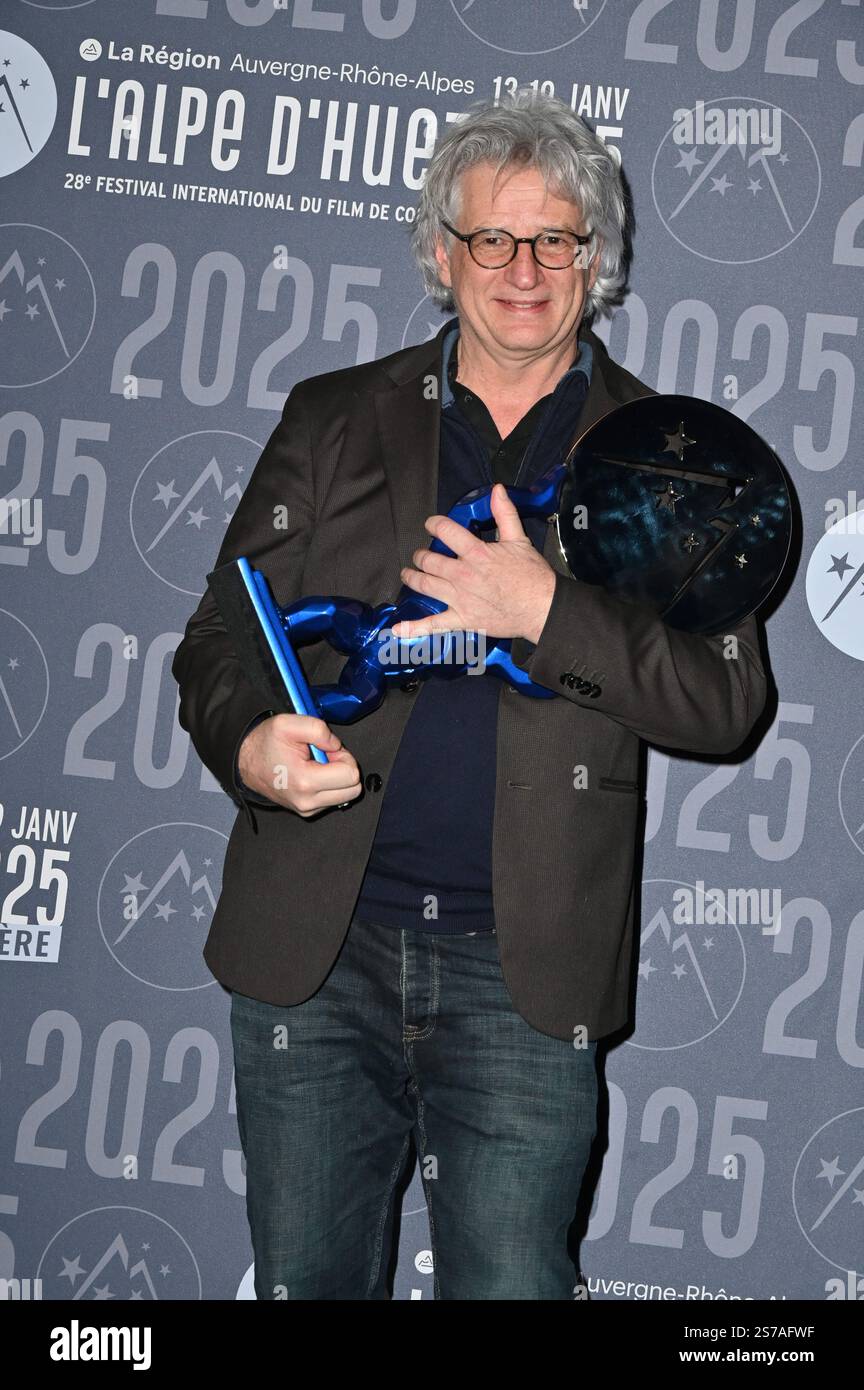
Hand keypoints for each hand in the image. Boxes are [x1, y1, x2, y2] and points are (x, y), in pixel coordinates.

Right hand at [237, 714, 361, 817]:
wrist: (245, 762)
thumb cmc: (265, 744)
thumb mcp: (288, 723)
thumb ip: (318, 729)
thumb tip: (336, 745)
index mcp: (305, 781)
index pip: (351, 775)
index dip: (344, 756)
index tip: (328, 749)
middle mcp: (307, 801)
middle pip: (353, 789)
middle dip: (344, 768)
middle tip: (325, 756)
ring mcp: (308, 809)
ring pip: (346, 795)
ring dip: (337, 777)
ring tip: (316, 764)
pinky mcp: (308, 811)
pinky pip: (334, 799)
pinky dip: (329, 785)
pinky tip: (312, 773)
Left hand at [392, 483, 555, 644]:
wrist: (541, 608)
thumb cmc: (532, 575)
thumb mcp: (519, 540)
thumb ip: (505, 514)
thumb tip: (497, 490)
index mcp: (476, 553)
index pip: (446, 531)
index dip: (434, 524)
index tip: (431, 524)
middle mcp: (463, 575)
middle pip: (429, 560)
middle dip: (421, 555)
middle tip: (420, 555)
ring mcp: (460, 599)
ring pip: (425, 585)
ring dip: (412, 578)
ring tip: (407, 574)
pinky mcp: (462, 619)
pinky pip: (434, 625)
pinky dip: (415, 628)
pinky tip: (398, 629)